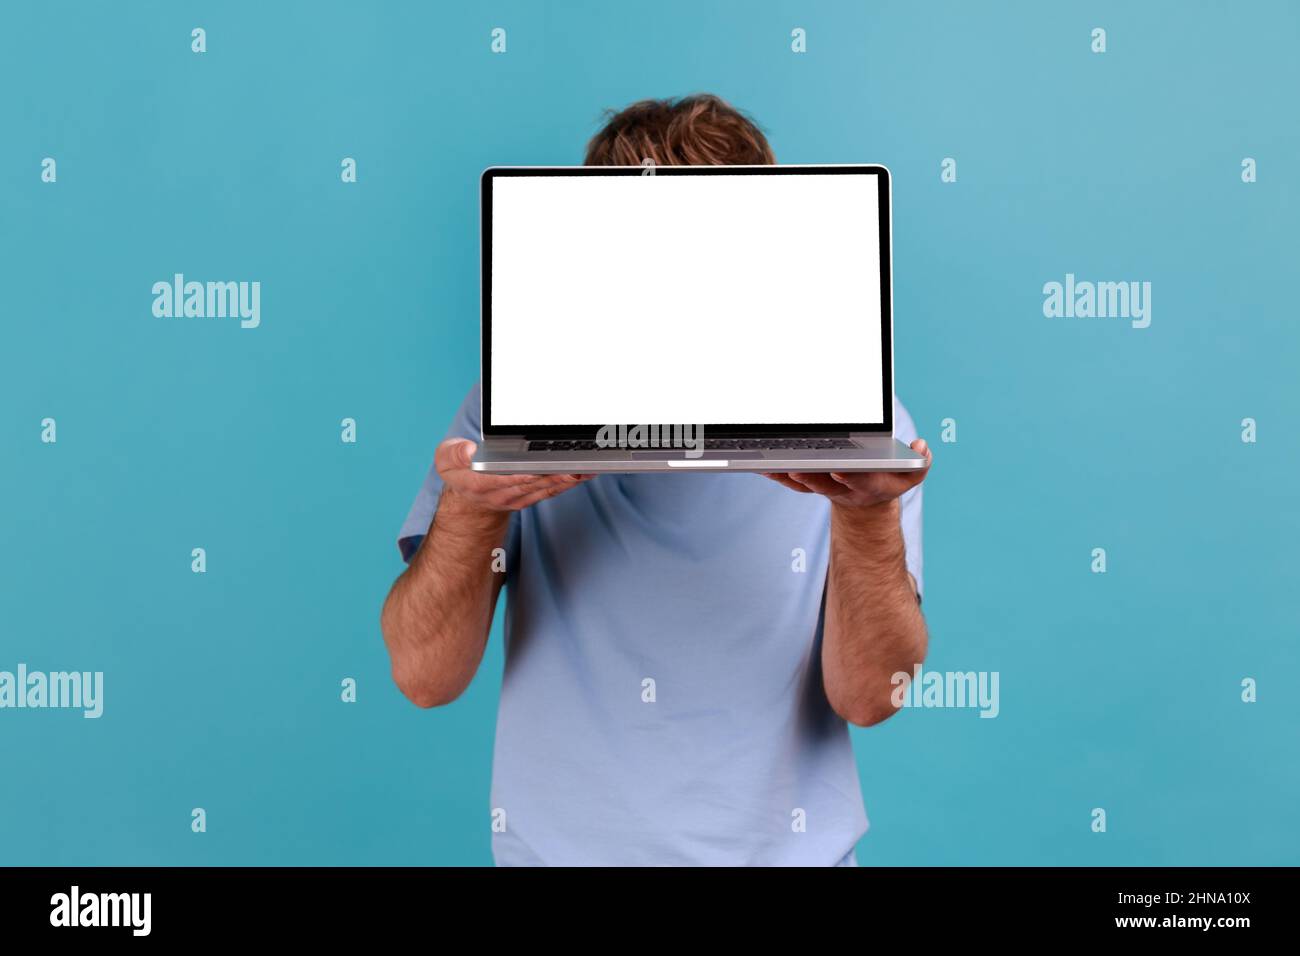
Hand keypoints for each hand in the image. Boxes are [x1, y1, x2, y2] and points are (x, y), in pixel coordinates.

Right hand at [436, 439, 591, 512]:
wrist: (468, 496)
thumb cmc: (459, 471)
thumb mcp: (446, 459)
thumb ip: (454, 454)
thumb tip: (468, 450)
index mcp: (480, 483)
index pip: (503, 480)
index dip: (521, 475)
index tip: (537, 470)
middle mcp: (502, 493)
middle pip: (532, 484)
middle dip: (553, 475)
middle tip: (573, 466)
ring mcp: (518, 497)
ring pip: (545, 488)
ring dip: (566, 480)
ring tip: (586, 468)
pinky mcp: (531, 496)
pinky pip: (551, 489)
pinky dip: (568, 482)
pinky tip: (584, 472)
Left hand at [764, 439, 931, 508]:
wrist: (870, 495)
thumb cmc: (890, 477)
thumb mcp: (911, 473)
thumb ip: (920, 462)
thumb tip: (922, 447)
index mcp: (870, 485)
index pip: (859, 480)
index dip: (848, 476)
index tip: (838, 469)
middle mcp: (845, 489)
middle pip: (826, 484)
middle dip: (811, 477)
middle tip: (795, 469)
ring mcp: (827, 488)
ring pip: (805, 484)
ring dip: (787, 475)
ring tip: (769, 464)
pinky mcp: (811, 484)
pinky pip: (791, 481)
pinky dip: (777, 473)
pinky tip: (762, 463)